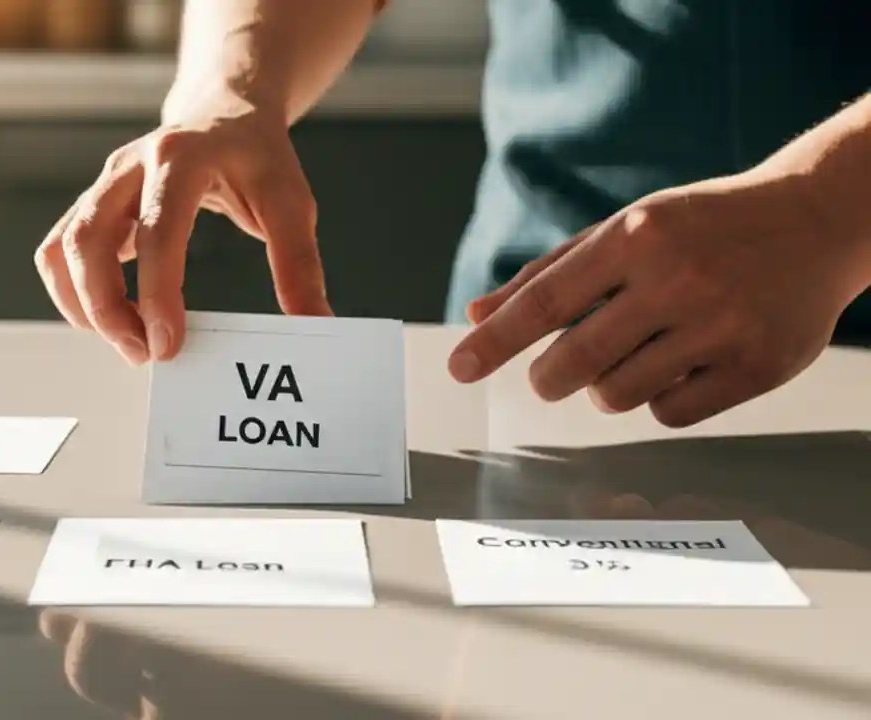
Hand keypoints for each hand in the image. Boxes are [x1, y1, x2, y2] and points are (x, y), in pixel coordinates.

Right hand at [34, 101, 330, 364]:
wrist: (225, 111)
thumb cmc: (256, 157)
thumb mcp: (290, 202)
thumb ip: (298, 264)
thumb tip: (314, 322)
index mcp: (181, 159)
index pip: (156, 230)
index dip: (156, 293)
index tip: (168, 343)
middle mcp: (130, 167)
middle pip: (88, 239)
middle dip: (106, 307)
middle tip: (144, 354)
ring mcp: (103, 184)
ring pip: (64, 248)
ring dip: (84, 305)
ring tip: (128, 342)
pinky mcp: (92, 204)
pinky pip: (59, 251)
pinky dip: (73, 292)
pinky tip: (110, 318)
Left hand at [448, 169, 870, 426]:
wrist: (819, 220)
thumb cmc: (703, 226)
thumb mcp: (626, 229)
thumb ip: (550, 272)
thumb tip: (479, 313)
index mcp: (637, 236)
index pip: (545, 301)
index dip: (495, 341)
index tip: (458, 369)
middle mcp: (678, 279)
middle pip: (573, 363)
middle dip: (547, 379)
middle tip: (550, 376)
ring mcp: (722, 325)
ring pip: (617, 395)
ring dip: (606, 387)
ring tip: (636, 352)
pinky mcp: (757, 367)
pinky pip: (669, 413)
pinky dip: (659, 398)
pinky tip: (682, 363)